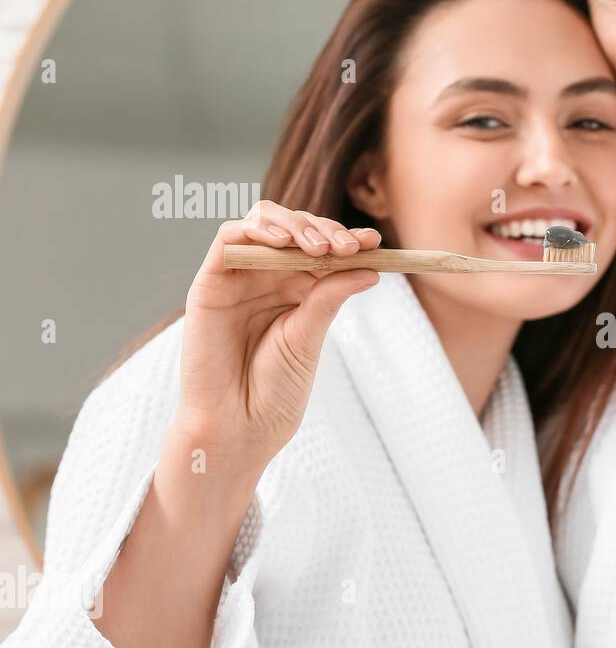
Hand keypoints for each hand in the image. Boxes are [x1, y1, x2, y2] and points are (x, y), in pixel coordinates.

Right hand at [172, 200, 381, 466]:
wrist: (237, 425)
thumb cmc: (275, 389)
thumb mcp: (309, 338)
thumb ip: (329, 298)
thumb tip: (370, 268)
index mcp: (298, 290)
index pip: (323, 248)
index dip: (348, 240)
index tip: (375, 243)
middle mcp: (269, 277)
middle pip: (295, 228)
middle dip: (324, 229)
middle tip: (348, 247)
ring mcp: (240, 277)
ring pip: (263, 223)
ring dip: (294, 226)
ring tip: (319, 248)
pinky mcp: (210, 282)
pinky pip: (229, 239)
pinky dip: (255, 230)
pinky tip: (282, 243)